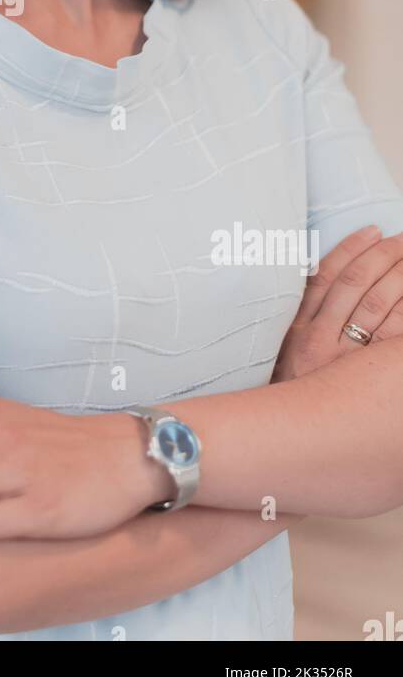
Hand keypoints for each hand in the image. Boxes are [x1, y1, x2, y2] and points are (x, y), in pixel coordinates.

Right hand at [271, 225, 402, 382]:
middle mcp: (320, 341)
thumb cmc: (292, 397)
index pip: (327, 276)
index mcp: (297, 330)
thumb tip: (323, 278)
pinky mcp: (365, 381)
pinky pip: (395, 338)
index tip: (373, 230)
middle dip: (386, 256)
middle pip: (359, 285)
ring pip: (382, 306)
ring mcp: (346, 362)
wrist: (290, 445)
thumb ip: (303, 319)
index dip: (352, 249)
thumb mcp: (285, 355)